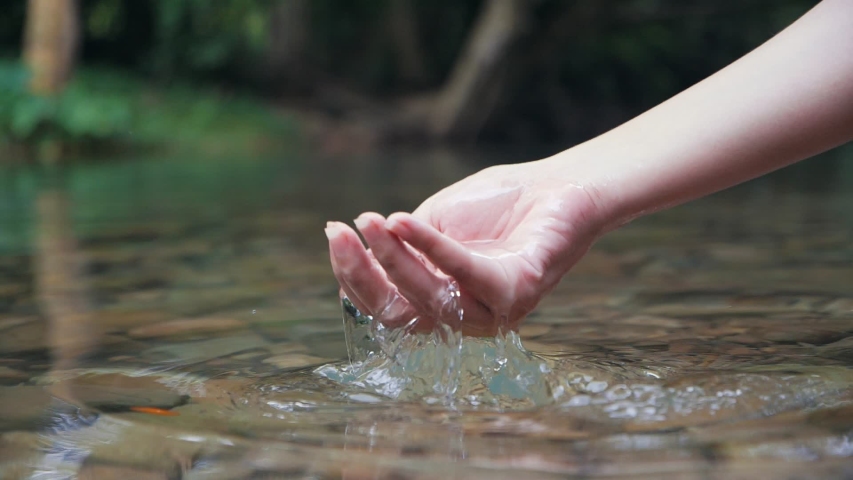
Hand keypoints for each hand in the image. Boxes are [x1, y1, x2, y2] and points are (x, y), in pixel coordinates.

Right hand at [325, 159, 608, 336]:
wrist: (555, 187)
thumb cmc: (495, 207)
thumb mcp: (432, 226)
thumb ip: (399, 246)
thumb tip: (351, 253)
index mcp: (441, 304)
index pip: (385, 307)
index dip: (354, 277)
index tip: (335, 234)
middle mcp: (464, 318)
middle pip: (398, 314)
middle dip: (363, 275)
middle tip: (342, 232)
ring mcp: (491, 311)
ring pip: (426, 299)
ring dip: (393, 258)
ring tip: (374, 220)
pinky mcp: (515, 292)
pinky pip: (464, 274)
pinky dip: (430, 247)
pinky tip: (403, 221)